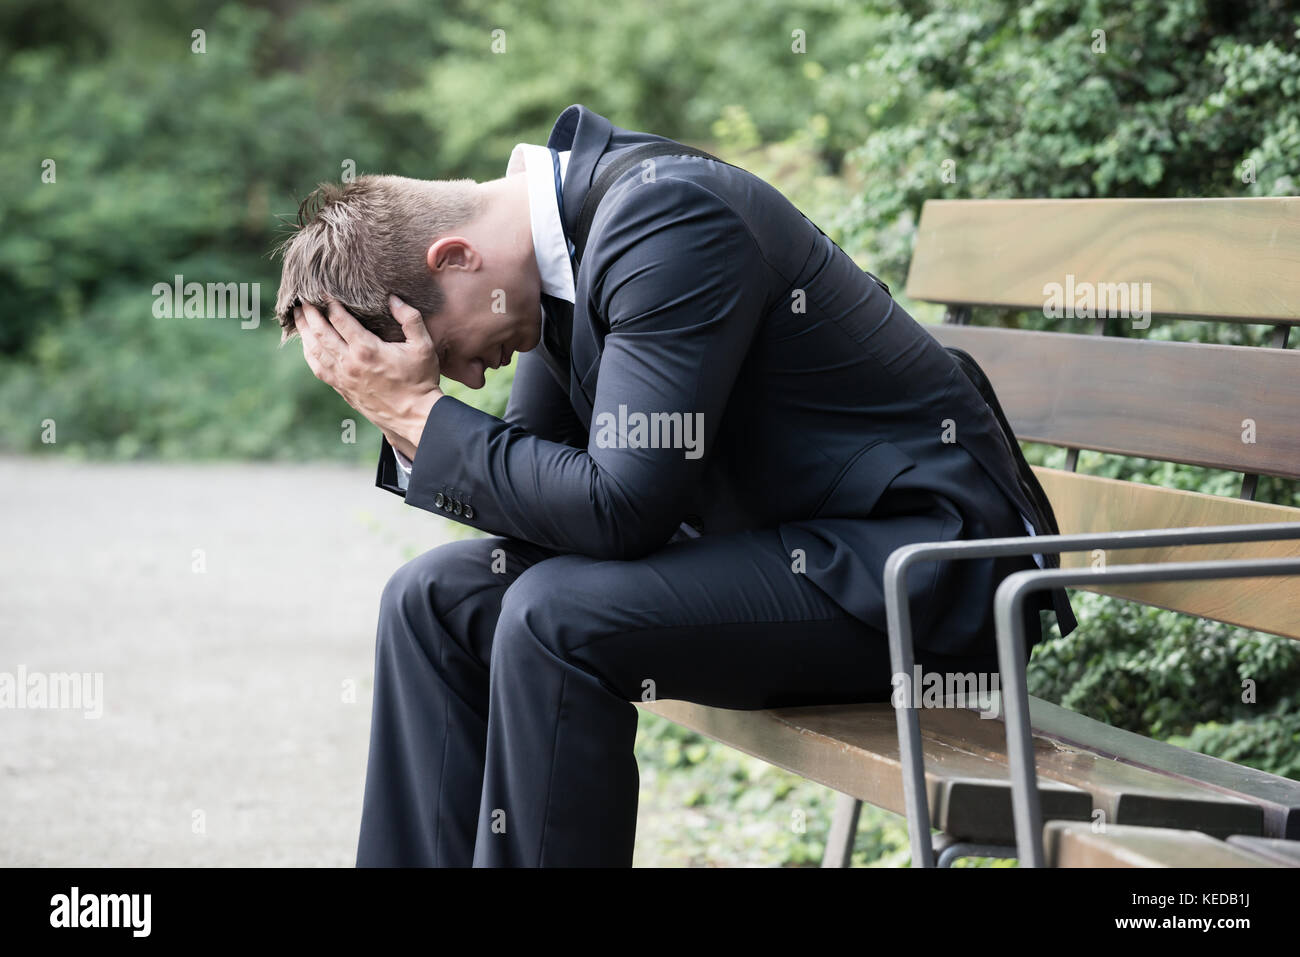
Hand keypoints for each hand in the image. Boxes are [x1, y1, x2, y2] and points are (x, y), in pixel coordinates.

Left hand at [294, 295, 441, 458]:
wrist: (414, 416)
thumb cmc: (420, 380)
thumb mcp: (423, 346)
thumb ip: (410, 319)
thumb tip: (393, 298)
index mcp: (367, 349)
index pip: (339, 319)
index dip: (329, 302)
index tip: (323, 289)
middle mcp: (349, 363)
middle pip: (320, 332)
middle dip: (309, 313)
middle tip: (301, 298)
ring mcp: (343, 378)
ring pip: (314, 350)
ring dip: (304, 331)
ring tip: (297, 315)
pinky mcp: (342, 388)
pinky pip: (317, 367)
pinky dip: (308, 352)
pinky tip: (306, 343)